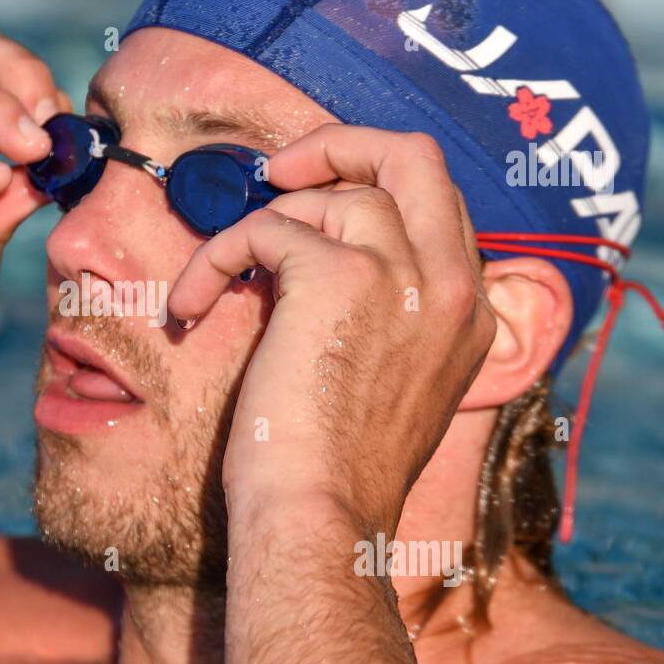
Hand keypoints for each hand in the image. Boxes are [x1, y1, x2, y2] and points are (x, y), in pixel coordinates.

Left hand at [168, 125, 494, 531]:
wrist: (322, 517)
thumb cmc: (338, 471)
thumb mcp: (393, 388)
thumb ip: (389, 321)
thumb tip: (321, 266)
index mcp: (472, 314)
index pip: (437, 208)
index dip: (369, 192)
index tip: (313, 211)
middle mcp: (455, 284)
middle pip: (415, 155)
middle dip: (341, 146)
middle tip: (280, 175)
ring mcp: (407, 274)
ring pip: (333, 190)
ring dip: (262, 223)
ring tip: (220, 280)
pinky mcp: (342, 276)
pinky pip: (265, 226)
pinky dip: (216, 257)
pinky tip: (191, 305)